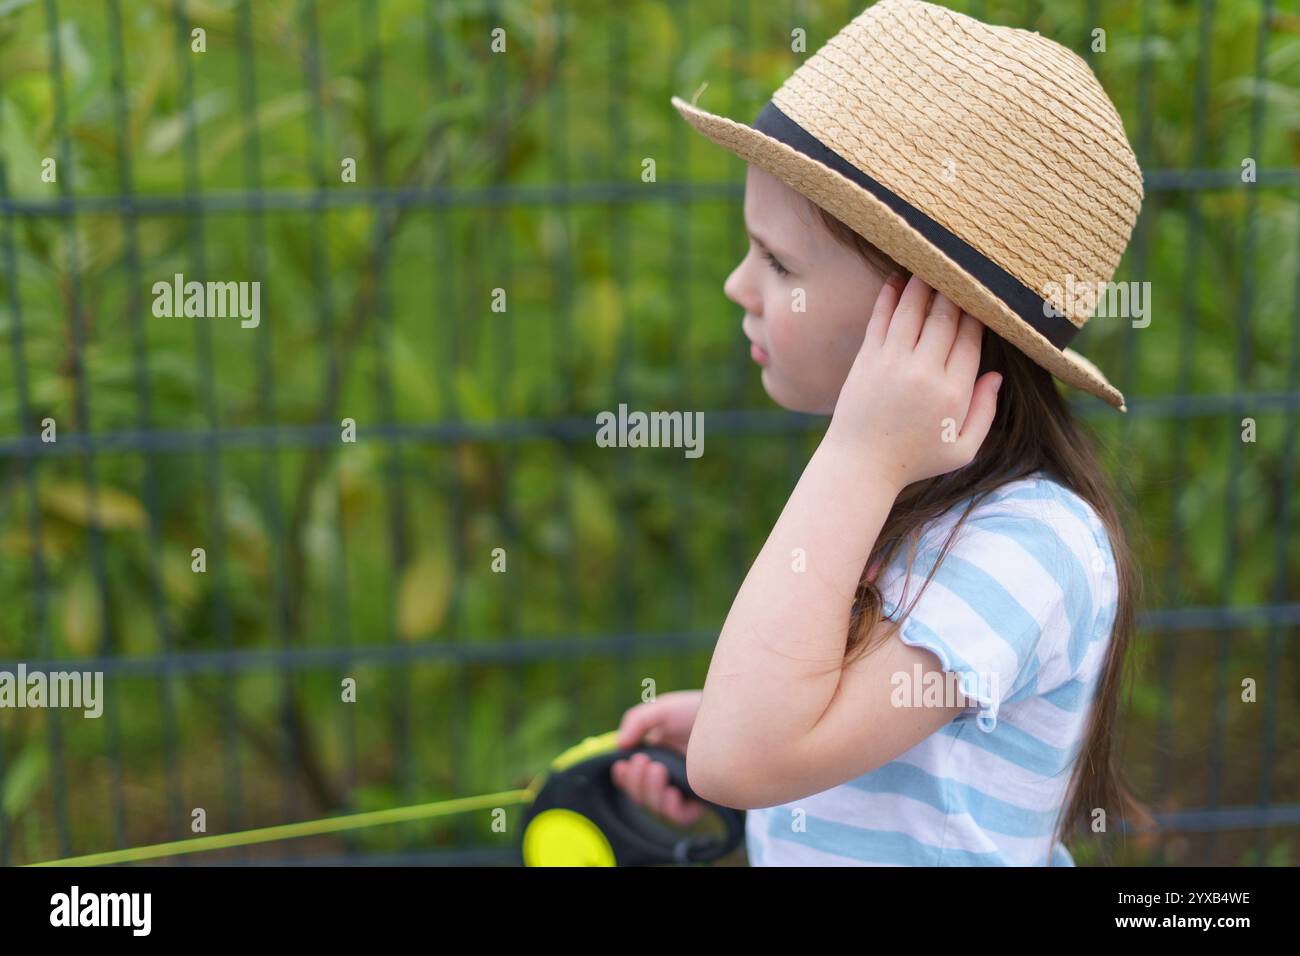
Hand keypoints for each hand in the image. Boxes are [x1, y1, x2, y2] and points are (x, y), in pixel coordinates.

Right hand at [610, 690, 705, 826]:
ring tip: (657, 769)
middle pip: (641, 795)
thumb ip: (637, 722)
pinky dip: (672, 809)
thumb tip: (619, 745)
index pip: (632, 778)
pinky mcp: (703, 798)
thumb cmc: (697, 710)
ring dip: (651, 792)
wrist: (731, 713)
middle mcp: (668, 776)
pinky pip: (682, 816)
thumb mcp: (662, 709)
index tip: (622, 765)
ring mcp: (685, 788)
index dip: (624, 777)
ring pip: (657, 807)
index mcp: (655, 757)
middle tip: (644, 761)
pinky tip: (672, 793)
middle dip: (636, 782)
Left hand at [827, 273, 1001, 488]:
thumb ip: (985, 412)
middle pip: (946, 317)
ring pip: (913, 310)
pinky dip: (889, 296)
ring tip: (930, 261)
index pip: (972, 338)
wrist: (860, 466)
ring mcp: (893, 363)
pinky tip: (897, 280)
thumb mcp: (961, 449)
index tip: (982, 294)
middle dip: (955, 289)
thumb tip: (996, 374)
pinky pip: (881, 319)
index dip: (978, 312)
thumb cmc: (914, 460)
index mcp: (954, 393)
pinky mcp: (867, 360)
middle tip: (960, 266)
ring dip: (923, 283)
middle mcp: (925, 373)